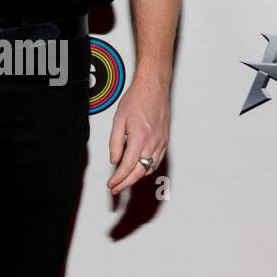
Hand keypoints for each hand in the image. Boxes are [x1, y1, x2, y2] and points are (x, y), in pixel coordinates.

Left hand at [107, 74, 168, 194]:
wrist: (154, 88)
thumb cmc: (136, 100)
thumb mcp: (118, 120)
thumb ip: (115, 143)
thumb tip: (114, 160)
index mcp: (139, 138)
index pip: (127, 166)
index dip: (118, 179)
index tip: (111, 184)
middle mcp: (152, 143)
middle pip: (139, 172)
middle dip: (126, 183)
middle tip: (115, 188)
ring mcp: (161, 143)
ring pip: (149, 168)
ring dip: (136, 177)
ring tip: (124, 180)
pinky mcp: (165, 141)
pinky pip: (156, 161)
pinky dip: (147, 168)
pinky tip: (139, 168)